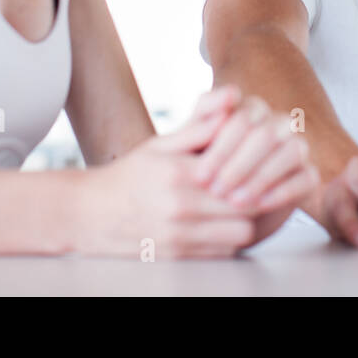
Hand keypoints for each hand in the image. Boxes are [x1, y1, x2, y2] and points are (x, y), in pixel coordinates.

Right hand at [79, 87, 313, 257]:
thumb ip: (199, 126)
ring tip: (245, 206)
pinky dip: (229, 240)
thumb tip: (231, 99)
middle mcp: (181, 207)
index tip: (269, 166)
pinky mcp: (177, 258)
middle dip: (259, 199)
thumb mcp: (160, 145)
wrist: (88, 215)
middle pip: (246, 208)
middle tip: (266, 187)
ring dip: (247, 222)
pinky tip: (225, 225)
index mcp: (180, 173)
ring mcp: (179, 237)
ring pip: (239, 235)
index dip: (261, 173)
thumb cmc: (129, 176)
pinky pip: (222, 253)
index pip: (240, 176)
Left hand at [190, 92, 317, 245]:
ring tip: (235, 202)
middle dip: (238, 165)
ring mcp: (296, 147)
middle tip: (215, 192)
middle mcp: (277, 122)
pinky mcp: (308, 174)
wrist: (218, 210)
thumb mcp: (189, 150)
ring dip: (260, 178)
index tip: (200, 176)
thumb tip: (231, 94)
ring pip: (289, 152)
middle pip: (266, 135)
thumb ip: (201, 121)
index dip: (221, 149)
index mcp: (250, 108)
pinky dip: (282, 192)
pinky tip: (258, 206)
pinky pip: (305, 178)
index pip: (242, 119)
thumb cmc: (201, 173)